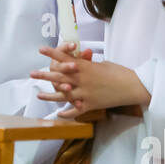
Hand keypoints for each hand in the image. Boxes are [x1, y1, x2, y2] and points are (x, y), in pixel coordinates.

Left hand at [31, 42, 150, 117]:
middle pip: (59, 76)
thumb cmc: (119, 72)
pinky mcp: (90, 105)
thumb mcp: (102, 64)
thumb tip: (81, 63)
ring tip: (38, 94)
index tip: (40, 49)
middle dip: (44, 75)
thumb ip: (89, 65)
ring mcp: (85, 94)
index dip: (52, 53)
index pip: (65, 58)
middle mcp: (82, 80)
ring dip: (50, 95)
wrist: (132, 87)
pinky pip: (75, 110)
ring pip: (63, 95)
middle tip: (31, 73)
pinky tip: (59, 114)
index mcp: (85, 67)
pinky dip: (67, 113)